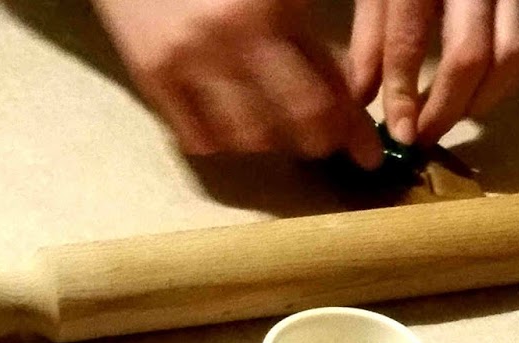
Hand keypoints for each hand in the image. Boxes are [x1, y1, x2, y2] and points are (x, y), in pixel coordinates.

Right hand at [94, 0, 382, 166]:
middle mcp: (230, 35)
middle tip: (320, 138)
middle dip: (317, 139)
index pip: (329, 90)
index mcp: (272, 6)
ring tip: (272, 122)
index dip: (353, 128)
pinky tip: (230, 119)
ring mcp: (187, 58)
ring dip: (270, 139)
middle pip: (299, 123)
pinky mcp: (150, 74)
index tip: (368, 152)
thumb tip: (349, 93)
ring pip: (251, 139)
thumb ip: (311, 37)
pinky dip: (222, 140)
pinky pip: (199, 138)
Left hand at [347, 0, 518, 146]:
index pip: (409, 34)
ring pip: (511, 55)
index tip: (399, 132)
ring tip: (455, 116)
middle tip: (426, 136)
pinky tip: (480, 93)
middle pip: (468, 55)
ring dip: (485, 100)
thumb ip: (370, 33)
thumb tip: (364, 97)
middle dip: (447, 108)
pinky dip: (506, 81)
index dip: (402, 89)